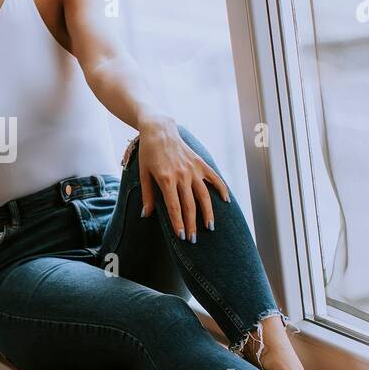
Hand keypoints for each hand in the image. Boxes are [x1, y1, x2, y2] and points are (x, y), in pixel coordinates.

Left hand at [136, 118, 229, 240]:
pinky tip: (226, 202)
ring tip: (210, 227)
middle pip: (190, 205)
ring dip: (208, 213)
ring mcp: (193, 169)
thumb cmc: (148, 153)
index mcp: (166, 179)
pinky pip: (214, 178)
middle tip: (192, 240)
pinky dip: (221, 189)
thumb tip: (146, 215)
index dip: (178, 223)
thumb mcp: (143, 174)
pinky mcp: (200, 163)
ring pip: (204, 196)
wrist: (159, 129)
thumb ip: (147, 195)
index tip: (181, 236)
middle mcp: (182, 176)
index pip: (174, 207)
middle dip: (191, 224)